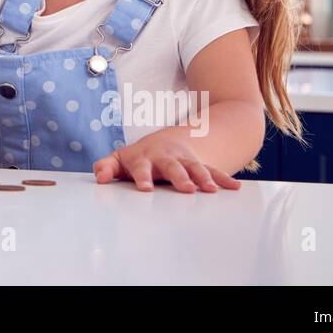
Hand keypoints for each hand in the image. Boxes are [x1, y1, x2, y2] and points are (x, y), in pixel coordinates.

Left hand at [93, 132, 240, 192]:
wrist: (164, 142)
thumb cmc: (137, 158)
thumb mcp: (119, 160)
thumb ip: (106, 167)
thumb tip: (99, 177)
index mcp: (143, 158)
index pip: (141, 167)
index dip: (143, 177)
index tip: (145, 189)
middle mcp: (165, 158)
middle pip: (172, 167)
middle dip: (180, 177)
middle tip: (186, 189)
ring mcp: (183, 160)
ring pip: (195, 167)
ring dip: (203, 178)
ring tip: (210, 190)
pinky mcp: (198, 165)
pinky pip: (212, 171)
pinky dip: (223, 178)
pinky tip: (234, 188)